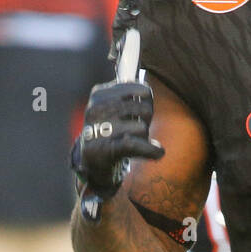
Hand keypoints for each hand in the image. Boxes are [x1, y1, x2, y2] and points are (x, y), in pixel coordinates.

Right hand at [72, 78, 162, 194]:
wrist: (92, 161)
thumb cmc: (109, 129)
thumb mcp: (115, 107)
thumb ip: (130, 96)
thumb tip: (146, 90)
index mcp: (100, 94)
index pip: (141, 89)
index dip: (147, 100)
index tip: (141, 107)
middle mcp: (97, 109)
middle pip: (145, 109)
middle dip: (146, 119)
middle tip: (137, 127)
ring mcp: (99, 130)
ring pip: (142, 128)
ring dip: (144, 137)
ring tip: (133, 141)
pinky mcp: (105, 149)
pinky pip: (136, 144)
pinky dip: (151, 150)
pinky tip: (158, 151)